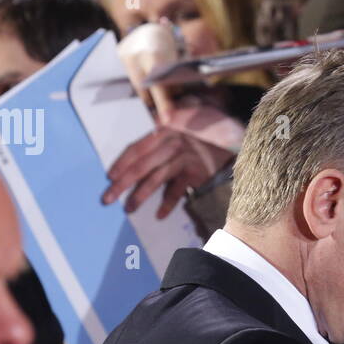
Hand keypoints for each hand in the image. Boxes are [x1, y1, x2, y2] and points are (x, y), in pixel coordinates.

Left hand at [101, 128, 232, 217]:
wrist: (237, 137)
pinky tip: (159, 215)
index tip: (110, 178)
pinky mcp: (197, 172)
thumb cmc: (208, 132)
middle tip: (106, 199)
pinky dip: (168, 203)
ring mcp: (185, 157)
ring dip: (140, 196)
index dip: (121, 163)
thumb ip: (165, 135)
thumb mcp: (184, 127)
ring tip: (129, 209)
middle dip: (122, 184)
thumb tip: (144, 144)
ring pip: (156, 178)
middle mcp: (172, 142)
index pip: (136, 148)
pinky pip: (177, 190)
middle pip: (141, 165)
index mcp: (164, 130)